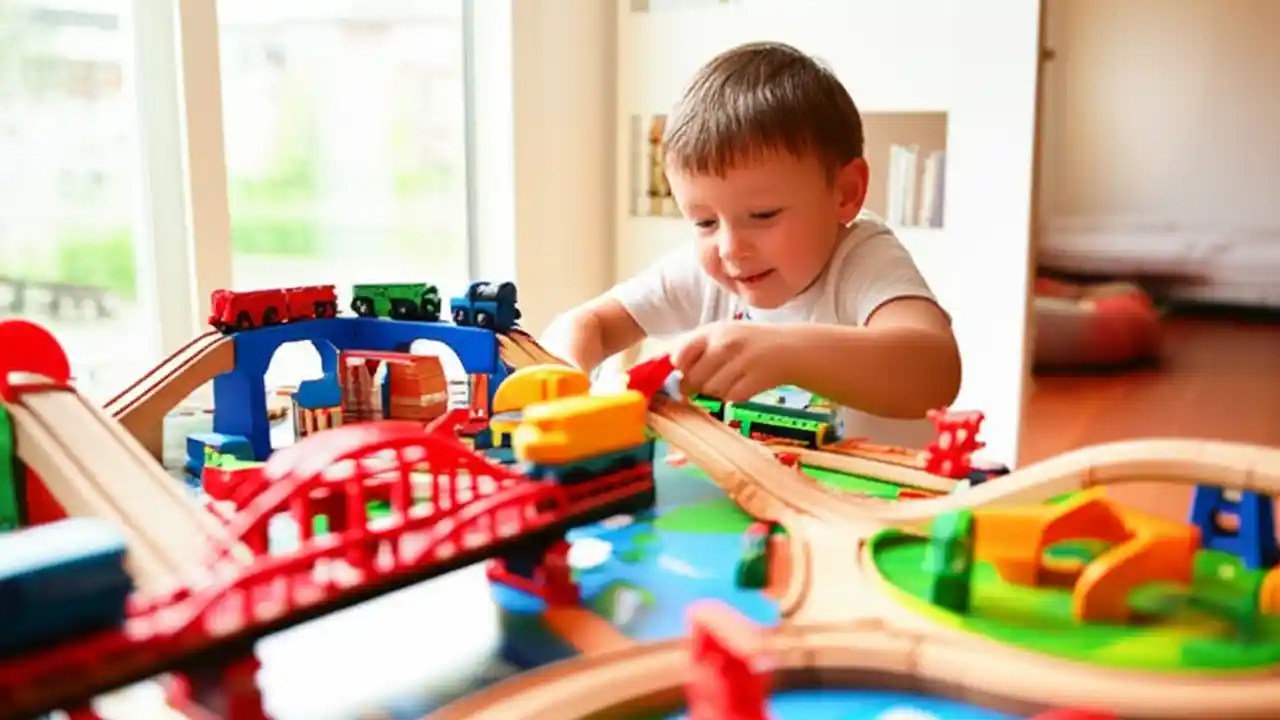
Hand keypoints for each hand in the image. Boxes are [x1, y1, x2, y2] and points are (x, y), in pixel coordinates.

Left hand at [671, 322, 785, 401]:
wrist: (792, 348)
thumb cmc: (750, 344)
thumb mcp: (722, 336)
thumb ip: (694, 349)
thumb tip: (665, 372)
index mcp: (713, 330)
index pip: (679, 354)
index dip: (677, 370)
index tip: (683, 373)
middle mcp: (726, 343)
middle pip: (692, 378)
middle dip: (698, 384)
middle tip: (714, 377)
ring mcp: (741, 361)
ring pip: (711, 391)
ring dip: (718, 391)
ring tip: (734, 377)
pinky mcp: (756, 379)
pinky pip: (730, 398)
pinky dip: (735, 396)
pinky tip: (746, 383)